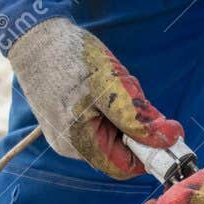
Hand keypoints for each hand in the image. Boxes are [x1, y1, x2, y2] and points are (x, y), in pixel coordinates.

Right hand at [7, 17, 182, 178]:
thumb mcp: (112, 86)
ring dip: (121, 115)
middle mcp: (69, 146)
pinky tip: (97, 86)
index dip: (150, 152)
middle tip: (130, 93)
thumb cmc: (70, 57)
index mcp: (79, 142)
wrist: (35, 36)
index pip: (125, 167)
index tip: (168, 129)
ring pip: (109, 135)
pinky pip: (97, 124)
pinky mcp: (64, 121)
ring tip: (109, 85)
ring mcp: (64, 134)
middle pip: (118, 150)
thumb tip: (169, 139)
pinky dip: (108, 109)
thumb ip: (139, 118)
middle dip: (134, 127)